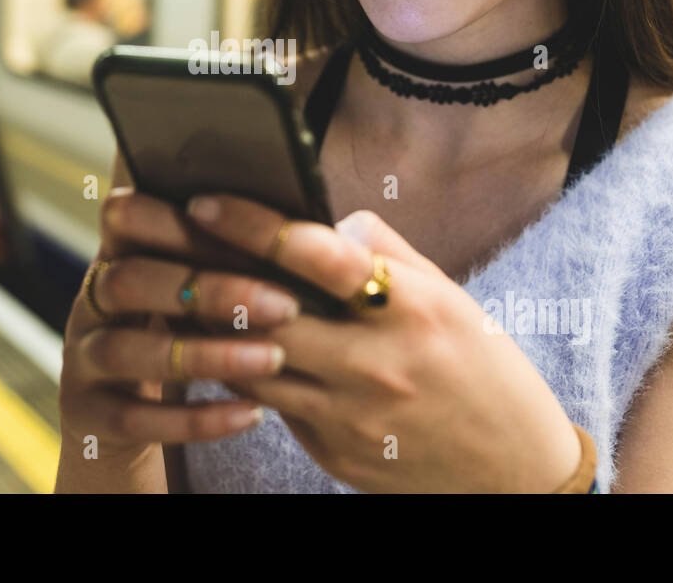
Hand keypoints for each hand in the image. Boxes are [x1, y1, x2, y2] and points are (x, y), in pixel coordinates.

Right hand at [57, 187, 303, 458]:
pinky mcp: (87, 414)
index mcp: (118, 252)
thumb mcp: (192, 282)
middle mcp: (91, 299)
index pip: (126, 217)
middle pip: (128, 280)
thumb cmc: (182, 326)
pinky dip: (194, 419)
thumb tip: (317, 215)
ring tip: (272, 359)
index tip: (252, 237)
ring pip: (124, 350)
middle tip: (283, 305)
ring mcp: (81, 357)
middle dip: (208, 290)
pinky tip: (252, 414)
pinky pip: (133, 419)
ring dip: (204, 355)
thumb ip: (228, 250)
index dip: (182, 225)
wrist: (129, 408)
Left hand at [181, 194, 584, 492]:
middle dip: (202, 275)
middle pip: (261, 314)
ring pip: (249, 364)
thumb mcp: (448, 296)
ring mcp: (349, 414)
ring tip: (178, 292)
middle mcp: (375, 361)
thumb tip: (326, 219)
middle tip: (159, 244)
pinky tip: (227, 348)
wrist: (513, 470)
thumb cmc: (480, 367)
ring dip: (211, 329)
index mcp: (410, 307)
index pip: (317, 255)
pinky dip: (247, 372)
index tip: (203, 202)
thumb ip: (385, 251)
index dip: (252, 225)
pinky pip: (272, 405)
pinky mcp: (332, 452)